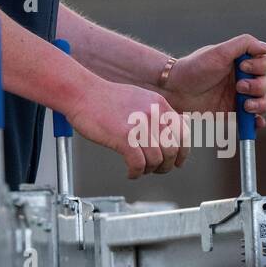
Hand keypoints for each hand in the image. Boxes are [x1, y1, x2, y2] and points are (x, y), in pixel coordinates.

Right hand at [66, 78, 188, 178]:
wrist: (82, 93)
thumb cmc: (105, 98)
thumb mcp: (140, 97)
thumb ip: (158, 112)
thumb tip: (176, 125)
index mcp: (159, 105)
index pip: (183, 133)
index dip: (183, 152)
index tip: (178, 162)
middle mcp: (153, 114)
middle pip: (172, 150)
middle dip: (166, 165)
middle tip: (156, 169)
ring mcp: (139, 126)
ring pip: (157, 160)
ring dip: (150, 170)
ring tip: (140, 170)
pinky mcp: (124, 137)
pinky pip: (138, 164)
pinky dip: (136, 173)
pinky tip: (130, 173)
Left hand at [163, 35, 265, 130]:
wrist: (175, 89)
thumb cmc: (195, 67)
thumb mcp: (219, 51)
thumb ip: (243, 44)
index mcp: (243, 62)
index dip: (260, 66)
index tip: (243, 68)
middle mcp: (244, 79)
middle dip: (258, 86)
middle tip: (239, 87)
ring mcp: (240, 97)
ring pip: (263, 101)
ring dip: (260, 104)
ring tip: (245, 106)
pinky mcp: (234, 113)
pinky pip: (252, 120)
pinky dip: (257, 122)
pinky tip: (256, 123)